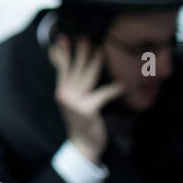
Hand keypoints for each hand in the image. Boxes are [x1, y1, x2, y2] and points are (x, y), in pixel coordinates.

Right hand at [49, 34, 123, 164]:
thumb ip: (73, 86)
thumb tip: (79, 70)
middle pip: (74, 68)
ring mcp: (74, 102)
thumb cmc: (81, 122)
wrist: (83, 145)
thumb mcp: (72, 102)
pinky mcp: (87, 110)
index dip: (62, 53)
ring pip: (87, 77)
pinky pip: (102, 95)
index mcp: (61, 91)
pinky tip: (121, 85)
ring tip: (101, 51)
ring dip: (95, 63)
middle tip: (86, 38)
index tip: (63, 38)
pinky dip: (112, 90)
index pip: (61, 67)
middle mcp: (65, 94)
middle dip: (80, 52)